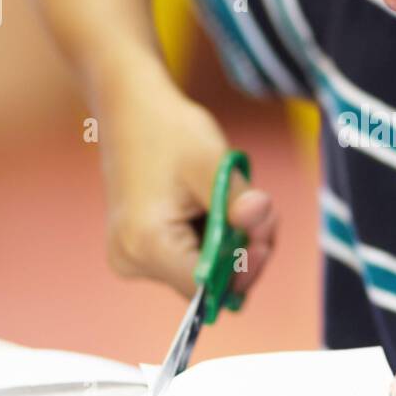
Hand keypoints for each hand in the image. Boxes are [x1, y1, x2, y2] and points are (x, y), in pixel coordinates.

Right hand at [96, 63, 276, 301]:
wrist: (130, 108)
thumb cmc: (169, 131)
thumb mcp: (212, 163)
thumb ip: (239, 202)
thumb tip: (261, 226)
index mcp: (146, 244)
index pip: (206, 287)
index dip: (243, 268)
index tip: (265, 237)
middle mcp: (132, 261)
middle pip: (207, 284)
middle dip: (242, 253)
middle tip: (264, 213)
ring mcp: (132, 258)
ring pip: (202, 272)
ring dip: (231, 244)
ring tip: (242, 201)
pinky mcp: (139, 249)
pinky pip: (190, 258)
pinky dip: (214, 239)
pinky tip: (220, 207)